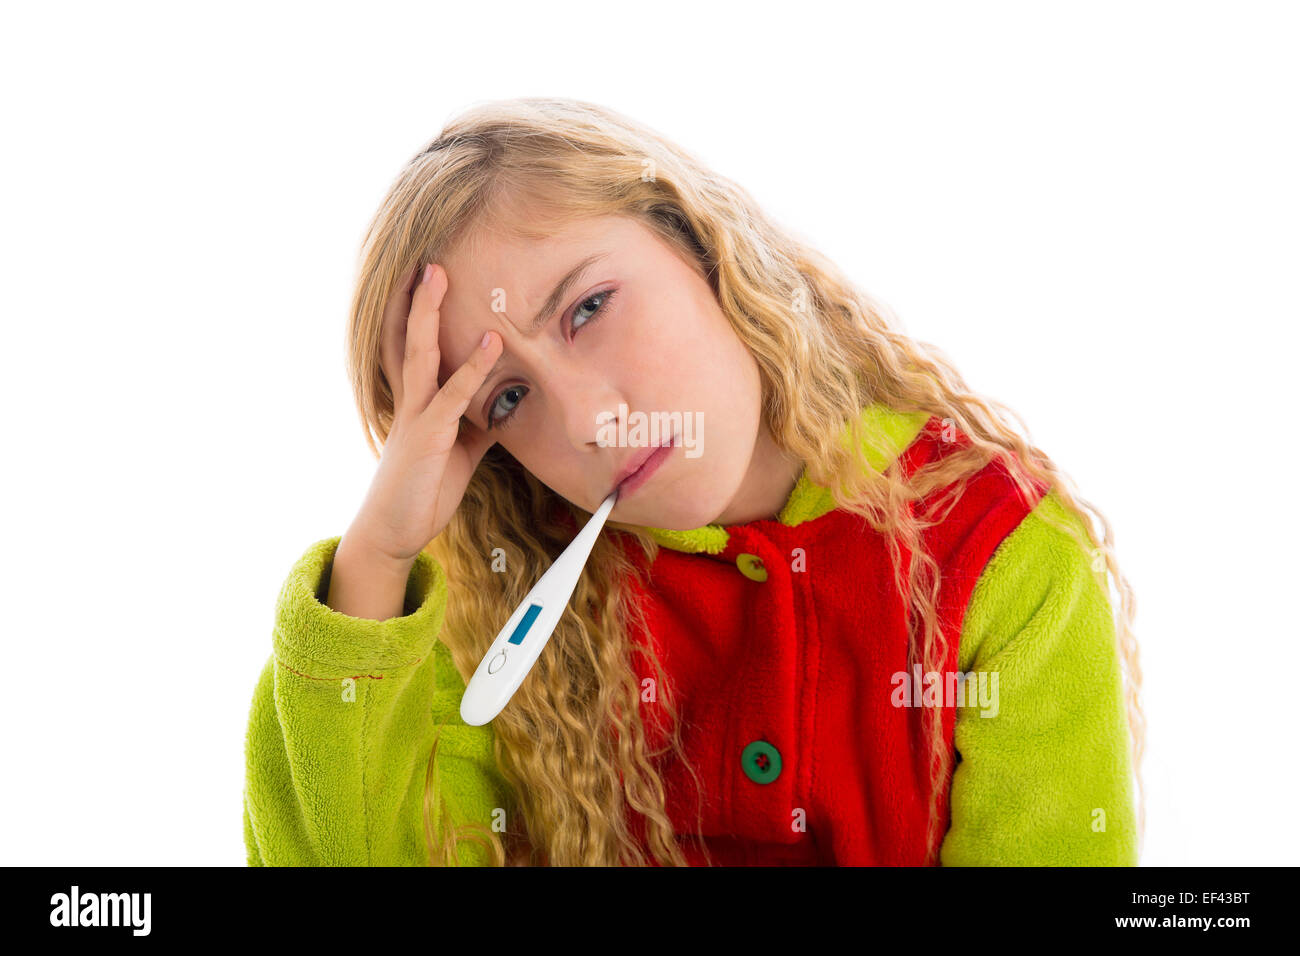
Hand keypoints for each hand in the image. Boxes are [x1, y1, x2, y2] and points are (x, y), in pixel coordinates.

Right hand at [352, 262, 501, 563]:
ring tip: (438, 273)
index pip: (410, 346)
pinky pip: (453, 395)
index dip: (414, 311)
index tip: (423, 275)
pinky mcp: (428, 436)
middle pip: (407, 337)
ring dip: (428, 312)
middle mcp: (409, 401)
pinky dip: (474, 368)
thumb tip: (502, 404)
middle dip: (416, 297)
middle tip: (426, 257)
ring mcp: (415, 416)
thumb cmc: (422, 490)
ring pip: (420, 353)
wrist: (394, 533)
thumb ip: (476, 422)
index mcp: (414, 402)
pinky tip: (492, 342)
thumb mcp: (458, 451)